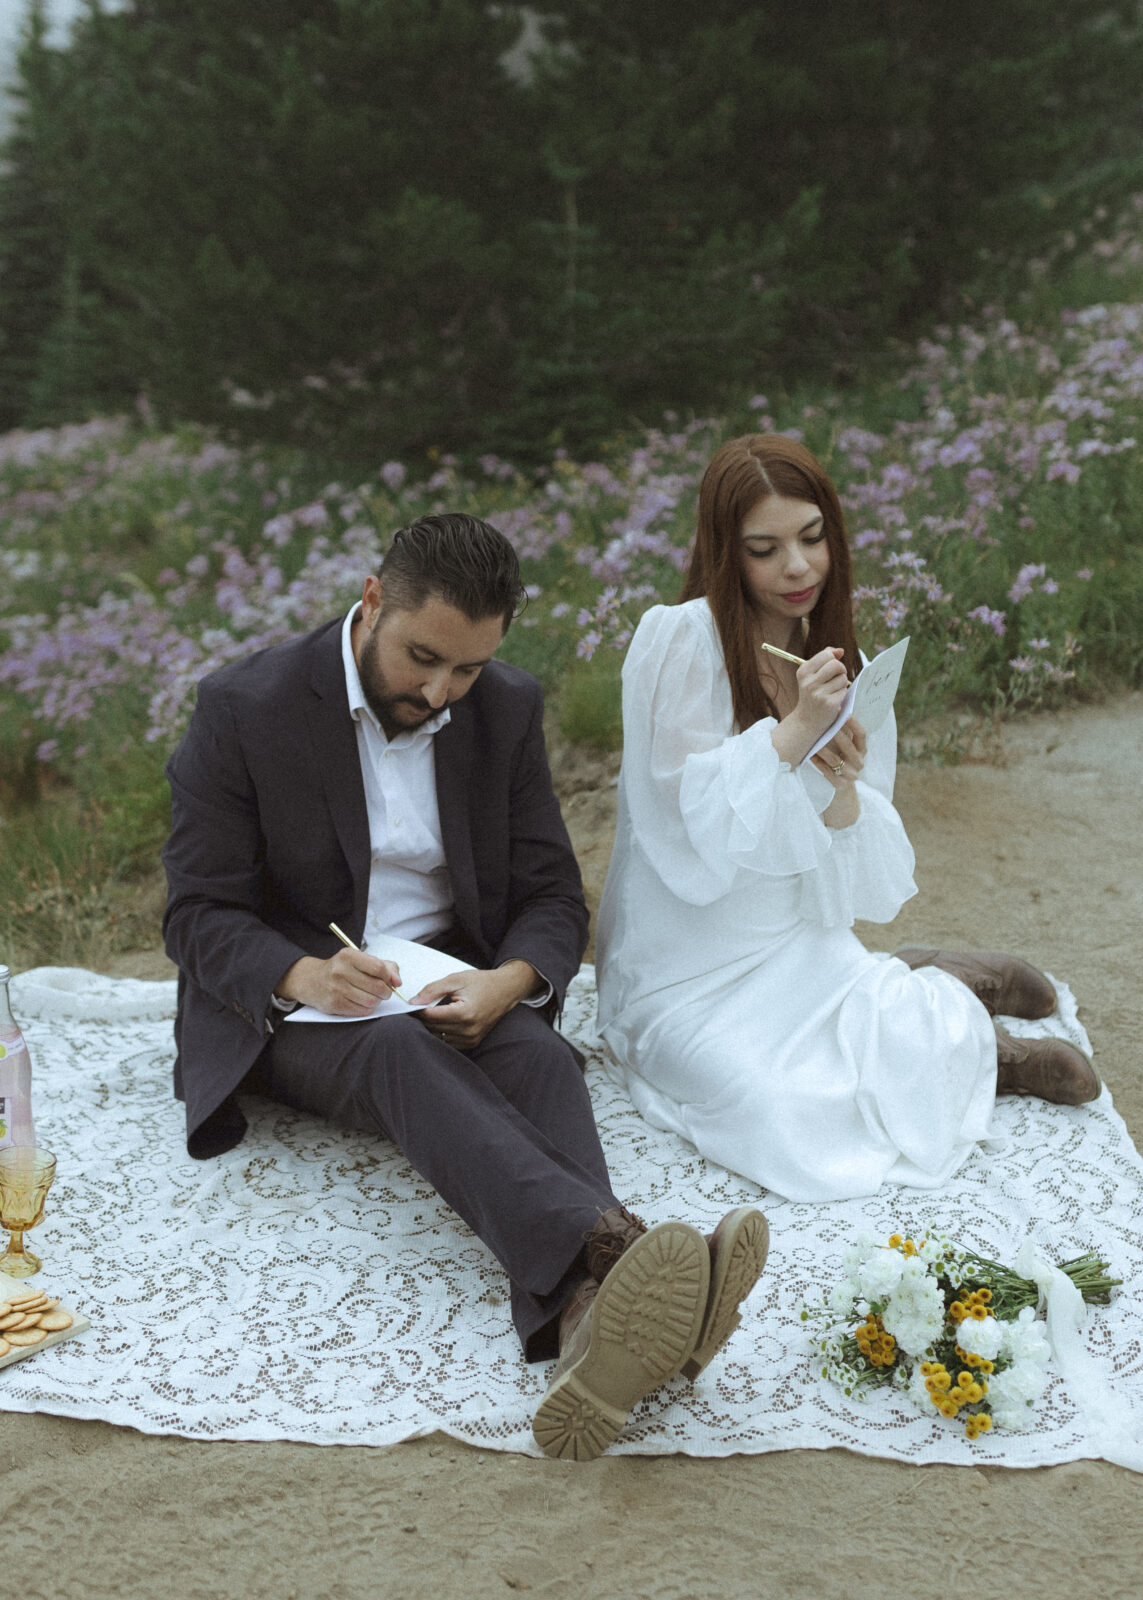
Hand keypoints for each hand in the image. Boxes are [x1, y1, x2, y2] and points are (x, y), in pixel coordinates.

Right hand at [275, 949, 401, 1016]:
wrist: (311, 980)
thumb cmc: (342, 969)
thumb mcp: (360, 960)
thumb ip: (385, 966)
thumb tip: (397, 982)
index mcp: (349, 955)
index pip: (379, 968)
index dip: (390, 977)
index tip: (392, 982)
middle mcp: (340, 970)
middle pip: (377, 987)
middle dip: (386, 992)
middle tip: (384, 992)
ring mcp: (336, 988)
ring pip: (371, 1001)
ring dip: (376, 1001)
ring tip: (372, 997)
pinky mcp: (334, 1004)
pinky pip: (361, 1011)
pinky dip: (367, 1009)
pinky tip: (362, 1003)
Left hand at [413, 961, 540, 1050]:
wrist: (506, 990)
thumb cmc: (482, 983)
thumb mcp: (456, 980)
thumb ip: (432, 990)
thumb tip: (413, 1002)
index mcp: (464, 1013)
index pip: (430, 1017)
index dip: (417, 1010)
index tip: (412, 1004)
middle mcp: (468, 1030)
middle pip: (432, 1028)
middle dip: (423, 1018)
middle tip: (419, 1006)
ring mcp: (471, 1039)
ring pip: (438, 1037)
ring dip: (432, 1027)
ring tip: (433, 1013)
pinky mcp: (472, 1043)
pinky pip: (448, 1042)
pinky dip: (442, 1033)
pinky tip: (443, 1021)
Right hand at [770, 647, 849, 765]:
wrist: (807, 720)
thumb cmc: (812, 693)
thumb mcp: (812, 675)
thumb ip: (825, 659)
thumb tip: (840, 650)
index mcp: (803, 671)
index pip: (826, 655)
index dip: (833, 659)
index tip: (831, 668)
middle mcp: (809, 682)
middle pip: (836, 665)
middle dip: (841, 670)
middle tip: (837, 678)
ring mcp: (819, 694)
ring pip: (843, 678)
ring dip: (842, 683)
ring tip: (833, 690)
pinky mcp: (829, 704)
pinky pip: (844, 691)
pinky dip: (842, 694)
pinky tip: (834, 699)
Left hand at [814, 719, 865, 828]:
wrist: (840, 786)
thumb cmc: (839, 758)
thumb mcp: (843, 746)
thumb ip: (841, 731)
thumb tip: (834, 708)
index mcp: (862, 750)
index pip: (861, 735)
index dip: (854, 724)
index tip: (845, 713)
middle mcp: (859, 763)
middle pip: (849, 747)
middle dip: (838, 735)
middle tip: (827, 724)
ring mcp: (851, 775)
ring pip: (836, 761)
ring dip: (824, 750)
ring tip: (815, 742)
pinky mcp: (840, 785)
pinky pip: (827, 773)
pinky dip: (818, 764)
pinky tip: (810, 756)